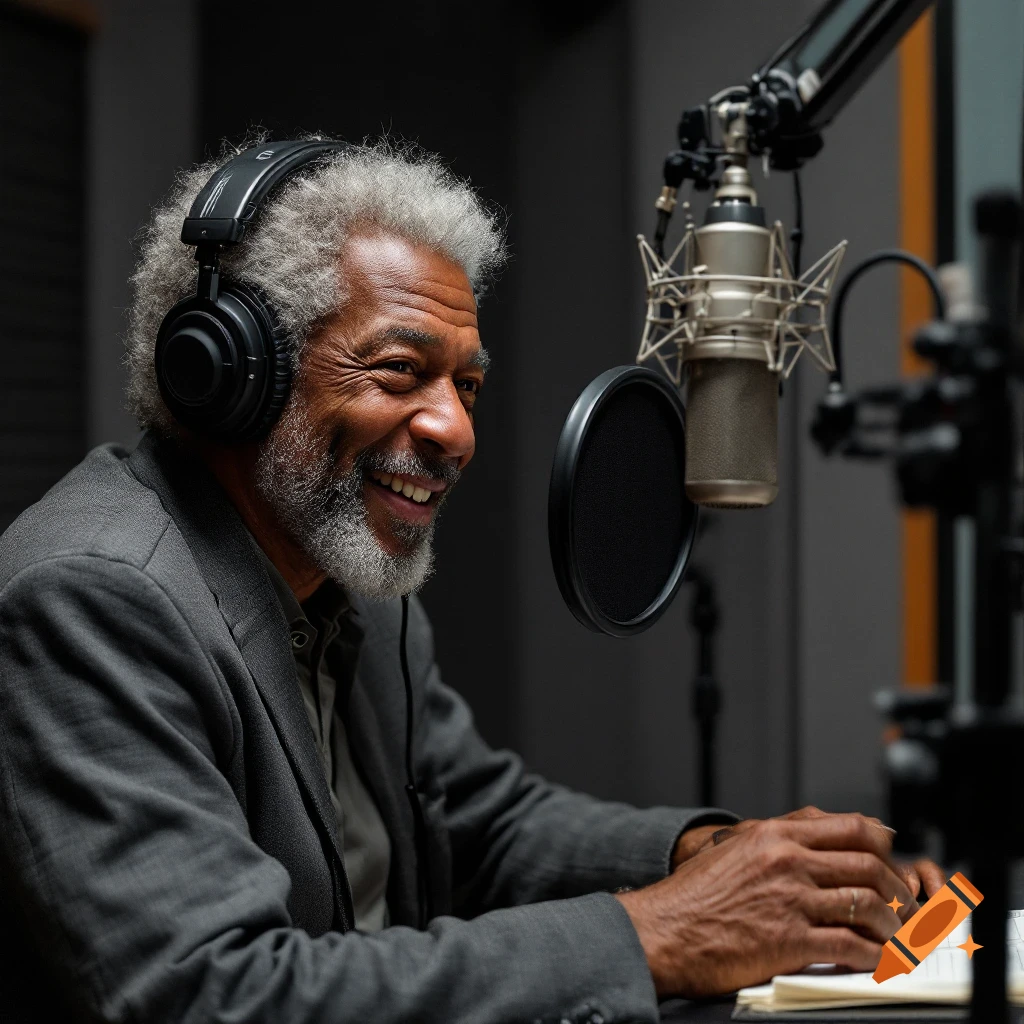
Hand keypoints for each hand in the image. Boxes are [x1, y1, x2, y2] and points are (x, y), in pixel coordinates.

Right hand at [620, 812, 918, 998]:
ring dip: (893, 926)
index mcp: (775, 834)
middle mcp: (787, 860)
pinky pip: (849, 945)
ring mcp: (790, 899)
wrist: (664, 930)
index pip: (852, 827)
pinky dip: (872, 956)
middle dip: (897, 890)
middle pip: (868, 865)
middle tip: (906, 908)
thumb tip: (813, 839)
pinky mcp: (789, 940)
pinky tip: (874, 960)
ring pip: (867, 904)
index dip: (883, 846)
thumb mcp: (734, 849)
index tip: (892, 863)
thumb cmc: (694, 895)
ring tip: (897, 938)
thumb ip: (776, 841)